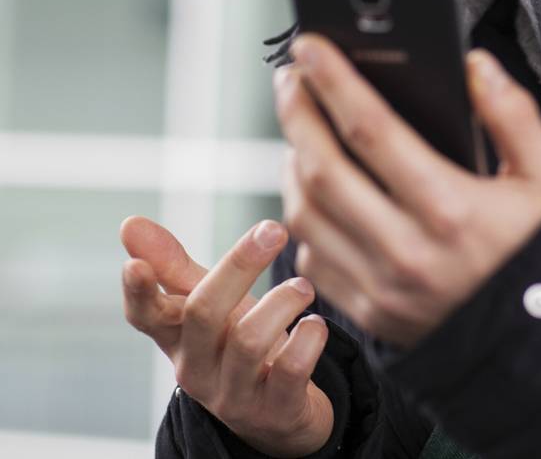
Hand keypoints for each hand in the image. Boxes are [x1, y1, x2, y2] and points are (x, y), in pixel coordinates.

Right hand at [120, 216, 333, 457]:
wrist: (280, 415)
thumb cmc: (238, 345)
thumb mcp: (209, 305)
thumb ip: (174, 267)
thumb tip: (129, 222)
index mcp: (177, 339)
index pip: (145, 317)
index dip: (138, 293)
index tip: (134, 264)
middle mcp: (198, 369)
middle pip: (203, 312)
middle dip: (239, 264)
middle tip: (273, 229)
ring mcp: (234, 395)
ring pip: (249, 339)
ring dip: (283, 301)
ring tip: (303, 287)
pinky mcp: (276, 411)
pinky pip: (290, 370)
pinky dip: (308, 338)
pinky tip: (315, 324)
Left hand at [276, 37, 540, 348]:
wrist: (537, 344)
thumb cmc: (538, 251)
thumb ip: (514, 117)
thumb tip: (474, 65)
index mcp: (450, 209)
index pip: (372, 130)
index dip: (334, 81)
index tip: (310, 47)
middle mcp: (406, 251)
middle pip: (322, 168)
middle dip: (297, 112)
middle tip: (290, 78)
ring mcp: (380, 287)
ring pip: (306, 213)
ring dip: (292, 161)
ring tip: (300, 127)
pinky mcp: (366, 312)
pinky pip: (311, 257)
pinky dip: (302, 214)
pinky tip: (313, 187)